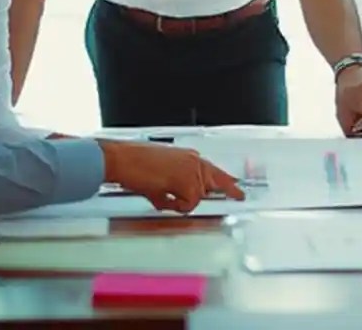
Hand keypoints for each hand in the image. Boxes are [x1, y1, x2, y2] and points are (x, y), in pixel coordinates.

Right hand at [99, 140, 243, 213]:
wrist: (122, 159)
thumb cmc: (135, 165)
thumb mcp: (161, 177)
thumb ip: (177, 187)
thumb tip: (181, 202)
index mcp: (188, 157)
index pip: (214, 171)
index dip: (228, 183)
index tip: (239, 192)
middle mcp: (193, 161)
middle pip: (215, 183)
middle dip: (221, 191)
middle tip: (239, 196)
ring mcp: (191, 170)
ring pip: (197, 197)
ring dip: (181, 202)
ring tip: (161, 192)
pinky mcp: (186, 181)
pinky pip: (188, 204)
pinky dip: (174, 205)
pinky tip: (160, 194)